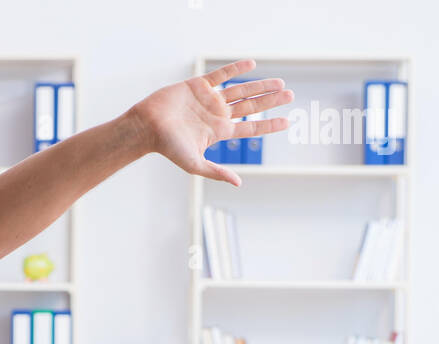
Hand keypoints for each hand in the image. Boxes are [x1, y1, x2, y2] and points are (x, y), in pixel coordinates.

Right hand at [128, 59, 292, 186]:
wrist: (148, 126)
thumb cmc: (168, 147)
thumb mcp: (195, 164)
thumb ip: (217, 172)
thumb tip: (239, 183)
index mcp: (219, 132)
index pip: (250, 128)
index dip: (269, 125)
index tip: (287, 122)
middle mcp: (218, 115)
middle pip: (251, 106)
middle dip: (271, 101)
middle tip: (290, 95)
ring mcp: (210, 99)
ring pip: (241, 90)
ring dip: (260, 86)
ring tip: (279, 83)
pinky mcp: (199, 85)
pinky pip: (221, 75)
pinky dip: (236, 69)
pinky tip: (252, 65)